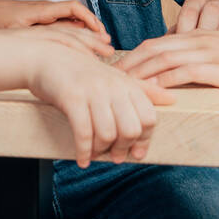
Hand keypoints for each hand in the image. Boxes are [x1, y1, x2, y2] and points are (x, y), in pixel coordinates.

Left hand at [0, 0, 108, 40]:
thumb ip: (34, 35)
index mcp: (43, 10)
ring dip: (85, 30)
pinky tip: (79, 44)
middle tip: (106, 42)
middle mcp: (47, 9)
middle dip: (93, 27)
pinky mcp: (41, 18)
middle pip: (77, 14)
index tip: (99, 31)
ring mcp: (45, 13)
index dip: (89, 18)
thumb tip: (52, 43)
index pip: (73, 8)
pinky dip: (73, 31)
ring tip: (98, 45)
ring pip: (71, 19)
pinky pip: (62, 23)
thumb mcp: (15, 30)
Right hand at [25, 42, 175, 167]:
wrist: (46, 58)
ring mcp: (92, 91)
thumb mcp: (115, 78)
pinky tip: (81, 160)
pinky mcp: (72, 98)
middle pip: (131, 129)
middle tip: (113, 156)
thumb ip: (143, 89)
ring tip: (95, 155)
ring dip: (101, 151)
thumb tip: (172, 99)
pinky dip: (83, 152)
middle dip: (123, 148)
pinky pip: (83, 133)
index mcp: (126, 83)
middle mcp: (113, 86)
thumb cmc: (81, 72)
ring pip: (107, 133)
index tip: (135, 153)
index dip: (144, 140)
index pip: (149, 117)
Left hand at [118, 31, 218, 88]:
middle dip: (126, 65)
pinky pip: (184, 73)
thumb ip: (208, 63)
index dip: (134, 56)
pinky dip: (163, 82)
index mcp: (201, 36)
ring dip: (138, 75)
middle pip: (152, 49)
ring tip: (118, 89)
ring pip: (163, 60)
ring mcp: (210, 53)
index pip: (157, 43)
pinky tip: (150, 93)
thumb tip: (189, 82)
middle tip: (105, 81)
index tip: (115, 71)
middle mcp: (201, 40)